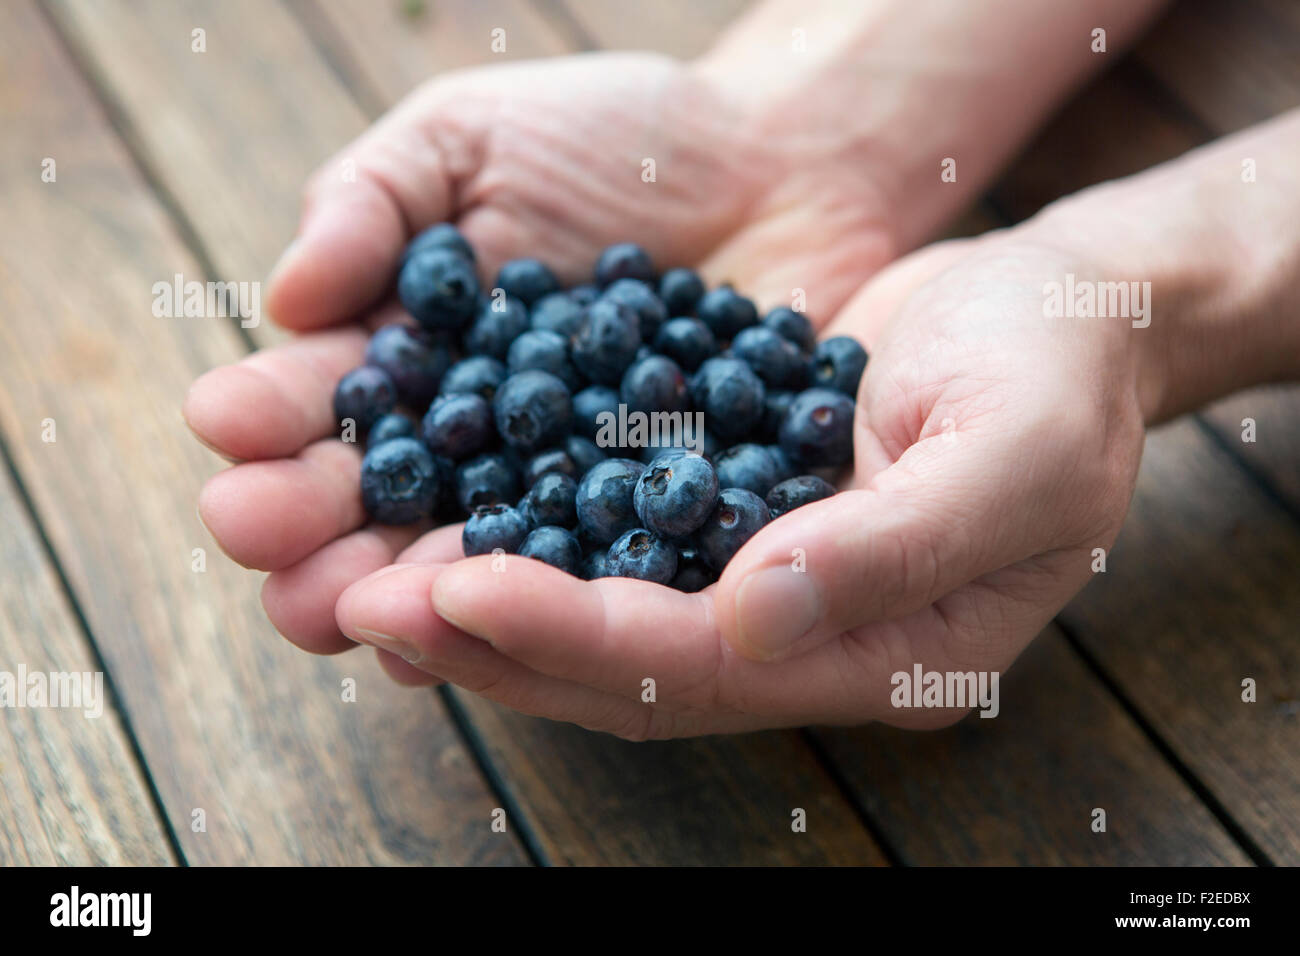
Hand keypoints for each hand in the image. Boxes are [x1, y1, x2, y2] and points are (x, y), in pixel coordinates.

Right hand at [184, 52, 899, 677]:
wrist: (777, 162)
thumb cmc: (614, 138)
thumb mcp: (471, 137)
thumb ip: (373, 199)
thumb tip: (287, 295)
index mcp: (415, 356)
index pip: (327, 398)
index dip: (271, 412)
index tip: (223, 425)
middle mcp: (477, 442)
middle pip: (380, 500)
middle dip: (310, 523)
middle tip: (257, 536)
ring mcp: (564, 491)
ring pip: (471, 558)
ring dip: (400, 585)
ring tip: (339, 601)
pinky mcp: (658, 521)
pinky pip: (594, 574)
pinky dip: (543, 602)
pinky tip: (482, 622)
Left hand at [332, 231, 1146, 736]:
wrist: (1058, 316)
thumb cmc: (1059, 378)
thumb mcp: (1013, 453)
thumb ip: (892, 546)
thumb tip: (752, 614)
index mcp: (886, 655)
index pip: (707, 665)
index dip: (580, 636)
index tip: (465, 591)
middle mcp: (809, 641)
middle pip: (632, 669)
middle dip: (499, 643)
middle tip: (368, 606)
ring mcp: (764, 587)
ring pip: (607, 622)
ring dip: (491, 609)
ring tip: (374, 582)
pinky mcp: (731, 519)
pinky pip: (614, 548)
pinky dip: (531, 544)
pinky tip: (449, 525)